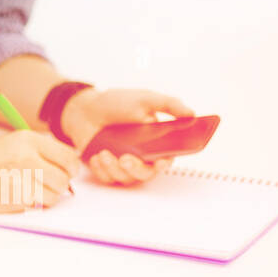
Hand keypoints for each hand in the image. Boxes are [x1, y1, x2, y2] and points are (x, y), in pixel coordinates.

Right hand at [0, 130, 81, 212]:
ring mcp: (23, 179)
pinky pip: (41, 205)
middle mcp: (28, 157)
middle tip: (47, 184)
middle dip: (59, 184)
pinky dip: (35, 204)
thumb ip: (37, 150)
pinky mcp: (17, 199)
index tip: (65, 171)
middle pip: (65, 178)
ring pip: (56, 195)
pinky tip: (20, 196)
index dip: (69, 167)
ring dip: (48, 196)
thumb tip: (65, 163)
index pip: (69, 156)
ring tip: (29, 190)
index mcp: (27, 139)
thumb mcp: (9, 142)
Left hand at [61, 88, 193, 185]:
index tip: (160, 160)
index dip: (165, 162)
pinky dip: (101, 170)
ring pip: (126, 178)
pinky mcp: (106, 168)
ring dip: (115, 168)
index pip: (167, 158)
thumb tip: (191, 113)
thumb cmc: (117, 103)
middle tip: (126, 159)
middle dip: (136, 169)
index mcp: (157, 141)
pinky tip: (97, 156)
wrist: (86, 108)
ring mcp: (124, 164)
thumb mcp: (144, 98)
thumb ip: (169, 104)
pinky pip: (107, 178)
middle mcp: (143, 156)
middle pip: (147, 173)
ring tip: (104, 153)